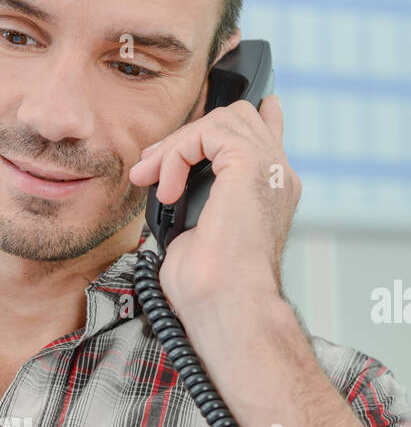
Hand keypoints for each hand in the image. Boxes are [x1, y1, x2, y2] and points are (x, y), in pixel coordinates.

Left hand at [128, 95, 301, 322]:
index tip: (183, 138)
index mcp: (271, 192)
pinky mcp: (251, 165)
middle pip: (236, 119)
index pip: (264, 131)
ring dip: (176, 146)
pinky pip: (208, 132)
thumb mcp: (195, 235)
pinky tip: (168, 189)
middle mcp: (278, 176)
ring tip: (152, 180)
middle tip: (148, 170)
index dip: (225, 122)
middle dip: (185, 137)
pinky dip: (178, 154)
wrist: (225, 307)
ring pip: (221, 120)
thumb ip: (192, 202)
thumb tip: (169, 190)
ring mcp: (270, 168)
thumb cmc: (209, 291)